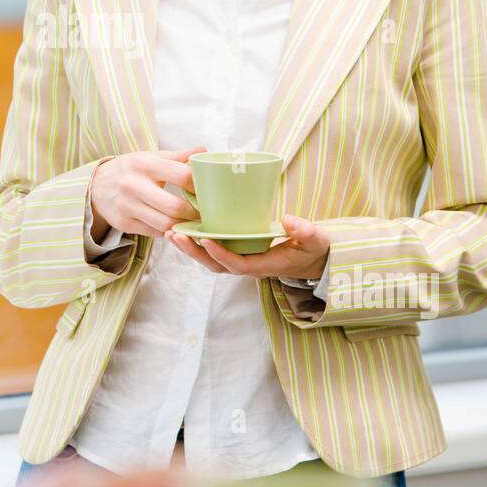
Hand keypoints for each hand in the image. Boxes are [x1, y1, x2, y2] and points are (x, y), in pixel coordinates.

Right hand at [89, 147, 206, 239]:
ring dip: (183, 225)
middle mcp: (134, 185)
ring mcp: (128, 206)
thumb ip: (178, 156)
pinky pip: (154, 232)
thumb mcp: (151, 157)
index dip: (199, 185)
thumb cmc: (131, 169)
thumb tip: (204, 150)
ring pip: (165, 224)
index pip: (181, 175)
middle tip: (203, 212)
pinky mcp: (124, 223)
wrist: (97, 185)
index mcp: (145, 164)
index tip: (206, 190)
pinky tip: (173, 225)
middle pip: (175, 206)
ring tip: (192, 220)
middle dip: (194, 212)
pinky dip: (167, 230)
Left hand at [164, 212, 329, 279]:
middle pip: (215, 265)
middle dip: (194, 252)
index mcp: (265, 265)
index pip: (237, 264)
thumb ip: (305, 231)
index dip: (220, 254)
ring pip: (210, 260)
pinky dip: (196, 244)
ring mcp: (241, 261)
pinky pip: (213, 253)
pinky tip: (183, 230)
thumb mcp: (315, 239)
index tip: (205, 240)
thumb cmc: (312, 248)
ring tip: (170, 233)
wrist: (312, 259)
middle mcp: (248, 266)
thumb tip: (290, 220)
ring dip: (190, 249)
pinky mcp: (238, 253)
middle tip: (174, 235)